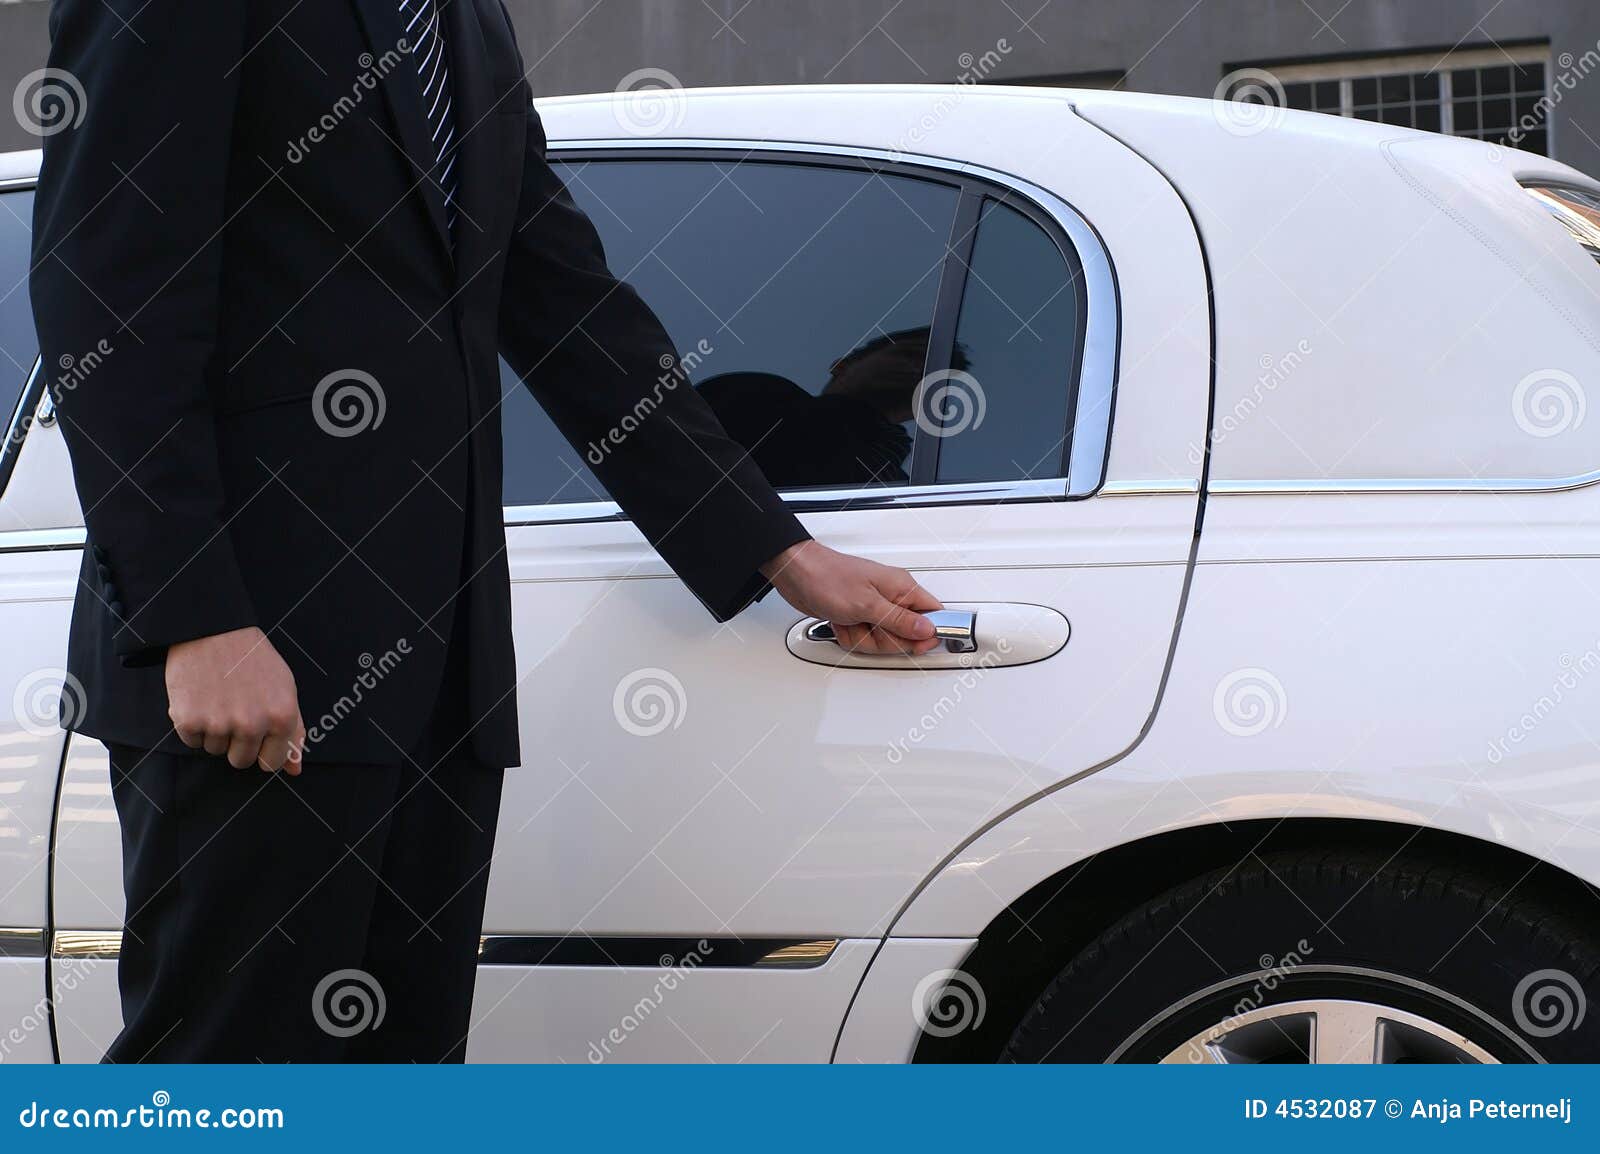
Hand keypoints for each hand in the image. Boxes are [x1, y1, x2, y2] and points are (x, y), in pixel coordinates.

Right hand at [166, 626, 305, 774]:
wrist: (212, 629)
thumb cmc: (252, 659)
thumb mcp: (284, 688)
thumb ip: (294, 729)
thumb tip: (295, 770)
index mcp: (282, 716)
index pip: (271, 763)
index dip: (263, 750)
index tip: (257, 733)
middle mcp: (253, 723)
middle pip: (241, 761)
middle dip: (237, 742)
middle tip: (234, 709)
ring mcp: (220, 723)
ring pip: (215, 750)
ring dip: (214, 731)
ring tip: (218, 698)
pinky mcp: (189, 720)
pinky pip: (192, 741)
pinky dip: (192, 724)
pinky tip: (200, 697)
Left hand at [761, 540, 942, 654]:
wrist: (796, 574)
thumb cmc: (828, 578)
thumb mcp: (867, 604)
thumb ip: (900, 620)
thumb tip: (928, 630)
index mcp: (902, 587)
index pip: (934, 615)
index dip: (928, 635)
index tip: (917, 645)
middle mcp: (891, 598)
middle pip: (906, 637)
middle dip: (884, 639)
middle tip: (869, 626)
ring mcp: (874, 609)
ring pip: (882, 641)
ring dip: (863, 638)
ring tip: (851, 621)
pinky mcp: (859, 617)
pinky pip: (864, 639)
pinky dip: (850, 637)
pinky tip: (842, 623)